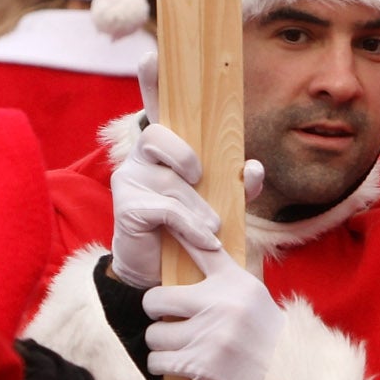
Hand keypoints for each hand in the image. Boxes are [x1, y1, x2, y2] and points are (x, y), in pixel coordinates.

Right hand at [111, 124, 263, 287]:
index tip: (188, 140)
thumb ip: (239, 185)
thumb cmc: (186, 230)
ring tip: (214, 229)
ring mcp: (127, 182)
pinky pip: (167, 210)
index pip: (155, 119)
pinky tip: (207, 242)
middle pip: (157, 137)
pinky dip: (192, 227)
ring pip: (169, 181)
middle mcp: (136, 160)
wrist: (157, 274)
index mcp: (156, 150)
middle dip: (186, 158)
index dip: (161, 105)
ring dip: (198, 208)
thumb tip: (253, 168)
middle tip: (202, 182)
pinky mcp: (126, 208)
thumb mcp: (219, 203)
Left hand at [141, 223, 282, 379]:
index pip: (202, 250)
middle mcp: (220, 304)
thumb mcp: (253, 299)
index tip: (166, 226)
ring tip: (178, 347)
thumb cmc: (267, 339)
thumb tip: (194, 253)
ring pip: (154, 335)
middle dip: (156, 312)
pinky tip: (178, 365)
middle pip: (156, 299)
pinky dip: (163, 366)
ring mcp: (209, 335)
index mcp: (235, 283)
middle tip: (166, 319)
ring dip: (161, 345)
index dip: (180, 235)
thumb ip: (224, 282)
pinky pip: (158, 361)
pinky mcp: (201, 365)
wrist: (287, 379)